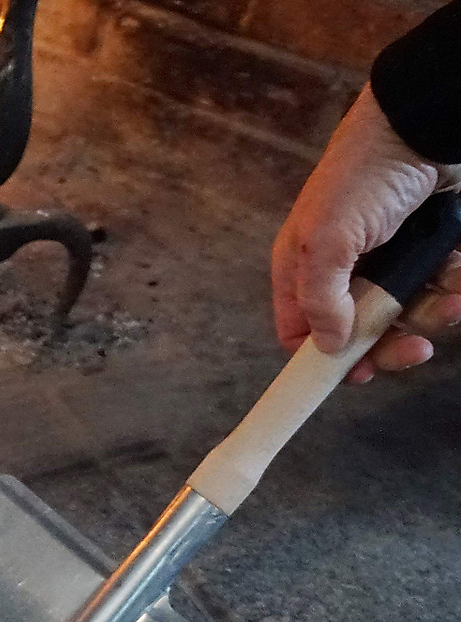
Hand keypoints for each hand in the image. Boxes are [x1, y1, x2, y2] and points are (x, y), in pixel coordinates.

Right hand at [272, 83, 460, 381]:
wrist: (426, 122)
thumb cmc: (365, 177)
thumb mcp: (326, 241)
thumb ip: (319, 301)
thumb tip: (329, 347)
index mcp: (304, 269)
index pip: (301, 333)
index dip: (324, 359)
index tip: (356, 374)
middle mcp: (344, 271)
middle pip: (360, 334)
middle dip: (391, 344)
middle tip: (417, 348)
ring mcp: (388, 261)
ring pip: (407, 313)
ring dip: (435, 314)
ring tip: (454, 297)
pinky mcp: (427, 250)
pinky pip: (440, 287)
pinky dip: (454, 287)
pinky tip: (460, 274)